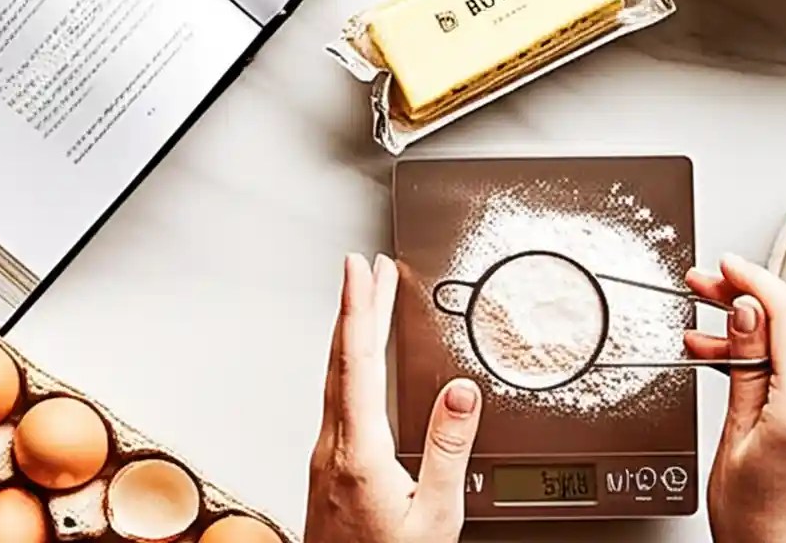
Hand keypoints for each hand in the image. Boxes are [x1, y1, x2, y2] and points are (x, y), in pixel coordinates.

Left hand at [306, 254, 483, 542]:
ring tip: (368, 305)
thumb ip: (448, 451)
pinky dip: (350, 369)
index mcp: (358, 453)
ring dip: (351, 336)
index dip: (358, 308)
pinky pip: (338, 402)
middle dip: (354, 308)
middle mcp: (334, 450)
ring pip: (335, 381)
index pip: (356, 362)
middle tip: (366, 269)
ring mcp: (327, 460)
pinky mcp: (329, 472)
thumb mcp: (435, 517)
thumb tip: (458, 392)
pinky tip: (361, 370)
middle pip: (340, 362)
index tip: (360, 269)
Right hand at [685, 254, 785, 542]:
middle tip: (710, 291)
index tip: (727, 267)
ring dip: (766, 332)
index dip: (755, 281)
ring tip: (714, 337)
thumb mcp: (733, 436)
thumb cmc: (755, 521)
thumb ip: (745, 366)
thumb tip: (745, 313)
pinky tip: (751, 364)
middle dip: (753, 302)